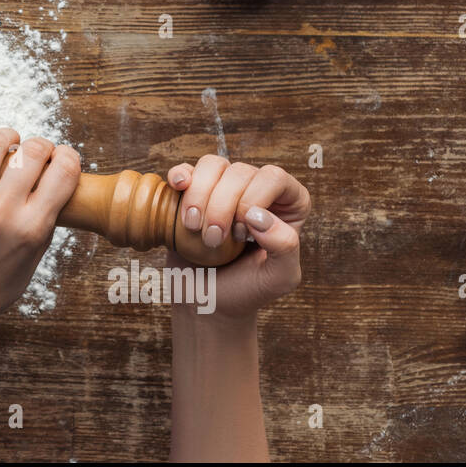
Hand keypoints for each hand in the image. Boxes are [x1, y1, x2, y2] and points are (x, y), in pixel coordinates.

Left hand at [0, 127, 81, 335]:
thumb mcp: (35, 257)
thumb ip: (45, 218)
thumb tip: (53, 179)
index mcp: (31, 228)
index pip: (64, 172)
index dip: (69, 157)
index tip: (64, 158)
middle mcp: (1, 211)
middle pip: (33, 152)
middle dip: (42, 146)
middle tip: (38, 152)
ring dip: (8, 135)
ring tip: (10, 140)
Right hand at [166, 155, 309, 318]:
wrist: (208, 301)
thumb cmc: (247, 289)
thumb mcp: (279, 277)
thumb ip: (285, 246)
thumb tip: (259, 216)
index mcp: (287, 205)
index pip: (274, 177)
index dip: (253, 200)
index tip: (241, 234)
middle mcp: (258, 189)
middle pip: (240, 172)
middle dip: (222, 207)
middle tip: (214, 240)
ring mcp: (224, 188)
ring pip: (212, 165)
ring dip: (199, 196)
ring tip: (194, 228)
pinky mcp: (193, 193)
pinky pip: (187, 169)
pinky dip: (180, 176)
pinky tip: (178, 188)